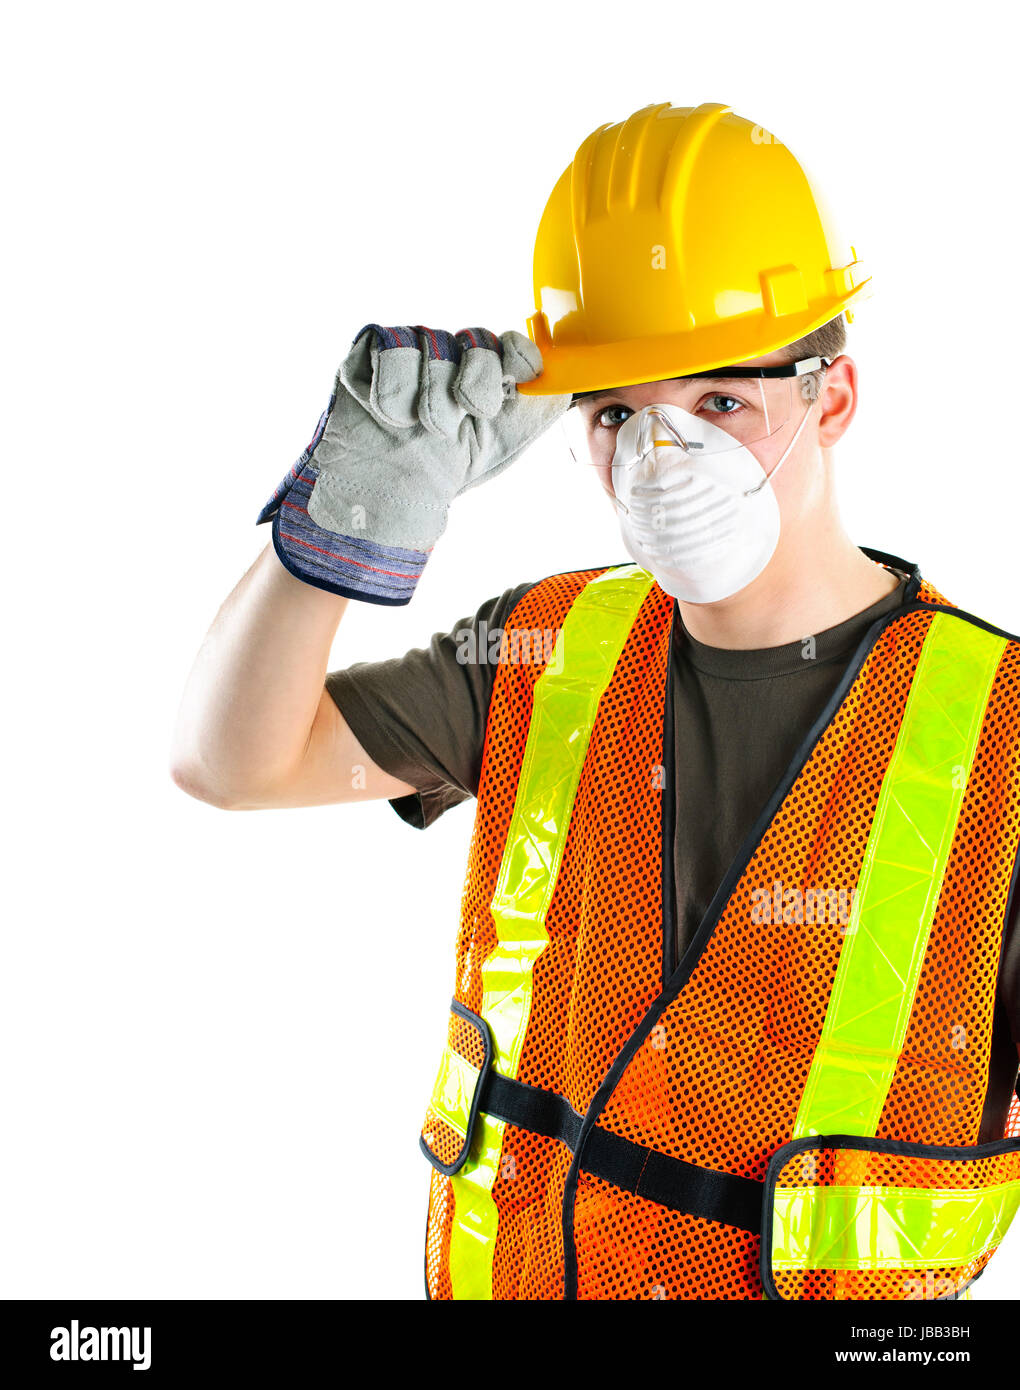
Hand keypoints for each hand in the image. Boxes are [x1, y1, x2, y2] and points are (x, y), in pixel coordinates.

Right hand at [256, 323, 569, 604]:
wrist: (389, 495)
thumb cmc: (445, 471)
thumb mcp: (504, 441)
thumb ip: (539, 406)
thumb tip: (579, 378)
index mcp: (485, 374)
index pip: (509, 343)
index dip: (517, 356)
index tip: (518, 379)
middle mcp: (450, 357)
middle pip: (476, 339)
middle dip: (476, 380)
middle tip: (468, 415)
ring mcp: (409, 351)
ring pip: (432, 342)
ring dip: (431, 390)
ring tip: (423, 425)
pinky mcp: (368, 353)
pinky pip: (388, 343)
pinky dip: (393, 381)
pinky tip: (390, 412)